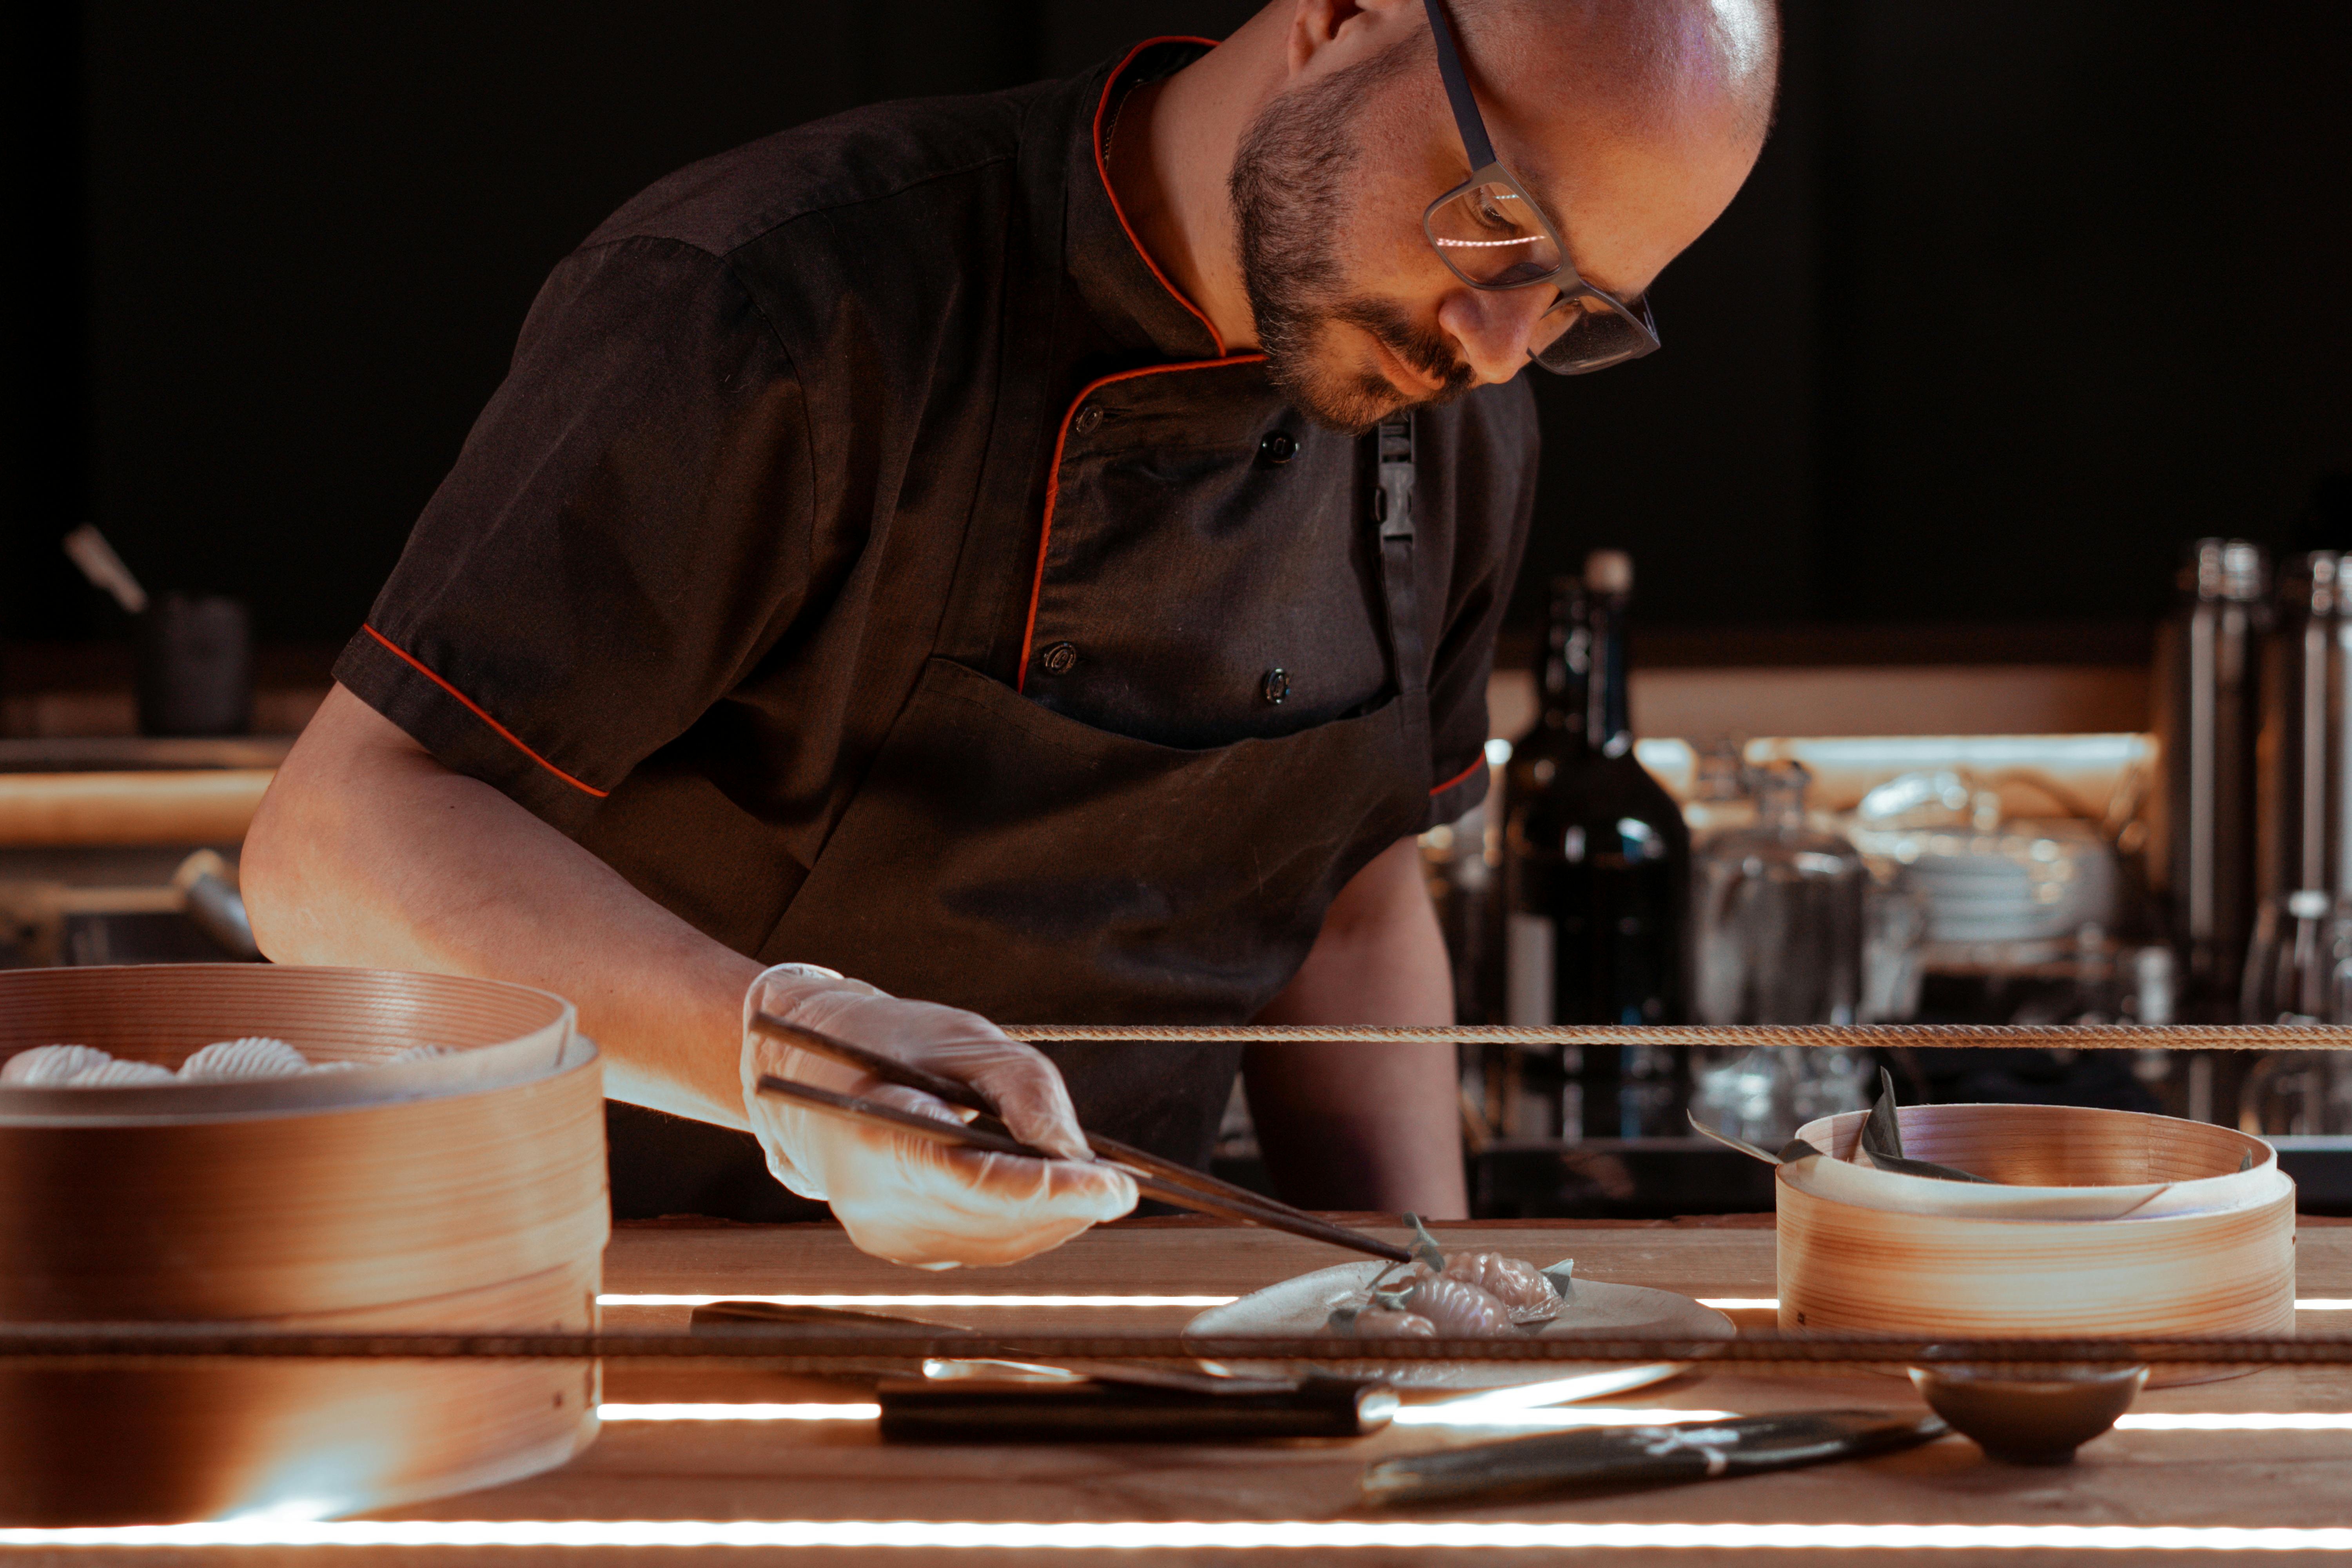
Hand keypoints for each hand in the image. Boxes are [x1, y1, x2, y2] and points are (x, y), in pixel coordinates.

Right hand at [739, 964, 1135, 1266]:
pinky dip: (1023, 1225)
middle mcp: (875, 1203)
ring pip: (997, 1245)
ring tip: (1094, 1188)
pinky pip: (980, 1247)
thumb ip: (1026, 1090)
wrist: (804, 1074)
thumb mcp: (962, 1037)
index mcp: (878, 1138)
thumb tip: (1078, 1154)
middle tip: (1121, 1184)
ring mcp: (883, 1234)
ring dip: (1054, 1220)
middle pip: (998, 1223)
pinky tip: (1050, 1199)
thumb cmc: (889, 1043)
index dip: (1056, 1191)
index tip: (1118, 1187)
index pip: (980, 1183)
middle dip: (1068, 1207)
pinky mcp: (896, 1247)